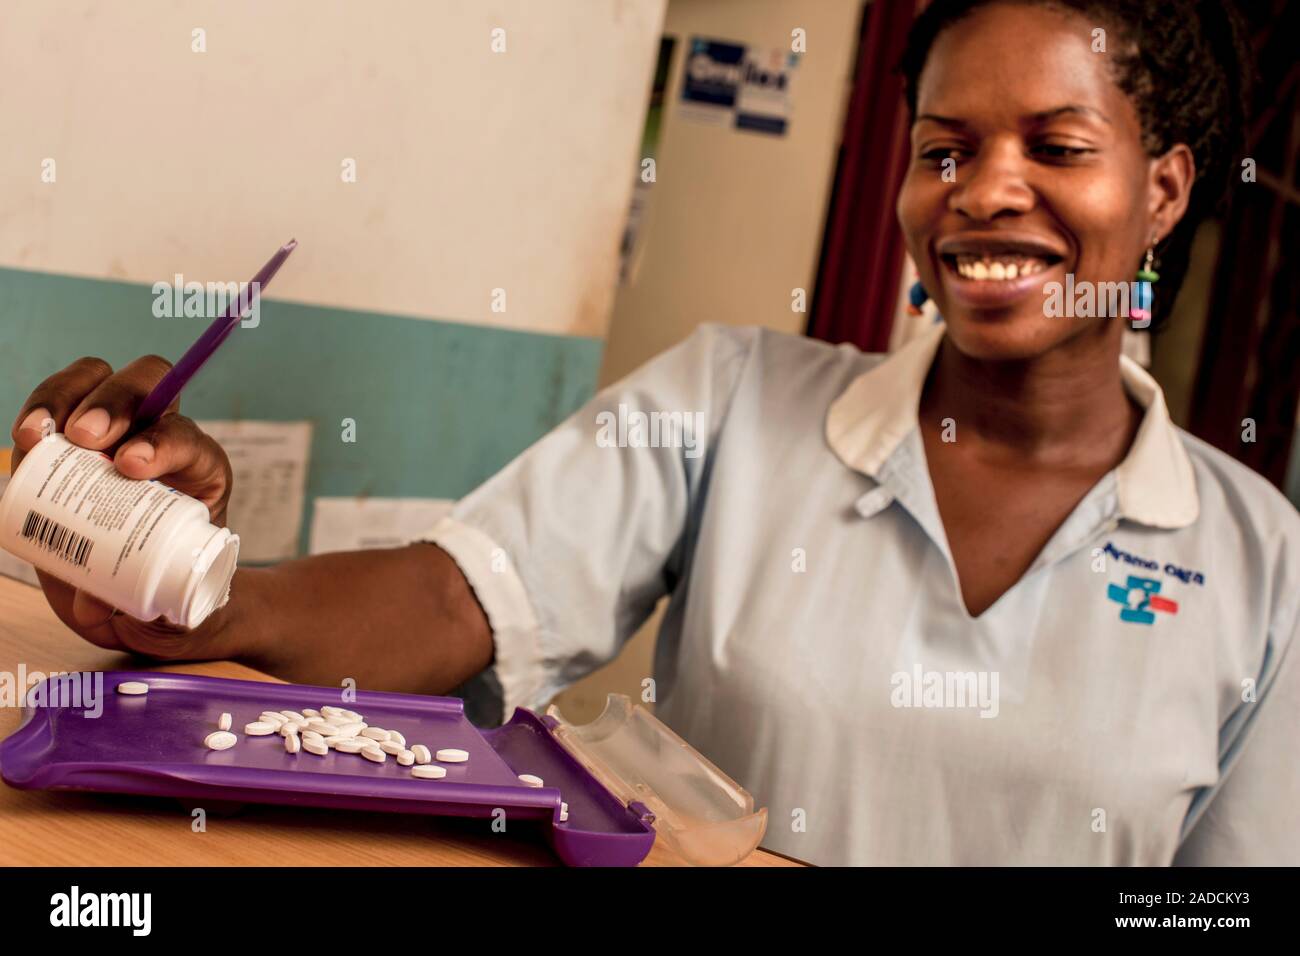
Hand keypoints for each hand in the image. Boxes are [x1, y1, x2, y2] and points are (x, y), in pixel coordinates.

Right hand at [9, 355, 237, 657]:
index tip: (131, 467)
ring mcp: (109, 439)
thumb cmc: (176, 605)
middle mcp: (158, 443)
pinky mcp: (65, 451)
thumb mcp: (188, 617)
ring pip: (96, 381)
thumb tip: (97, 602)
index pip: (190, 440)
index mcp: (201, 475)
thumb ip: (154, 619)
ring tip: (39, 434)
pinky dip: (37, 413)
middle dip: (117, 402)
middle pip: (149, 387)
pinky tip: (27, 436)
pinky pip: (52, 409)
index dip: (164, 443)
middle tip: (87, 440)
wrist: (146, 604)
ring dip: (65, 397)